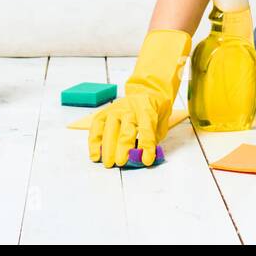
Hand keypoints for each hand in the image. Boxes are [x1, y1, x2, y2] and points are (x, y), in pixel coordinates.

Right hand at [86, 29, 189, 168]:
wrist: (147, 92)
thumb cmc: (154, 111)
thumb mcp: (161, 123)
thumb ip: (153, 139)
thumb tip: (144, 158)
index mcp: (147, 110)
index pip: (146, 130)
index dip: (146, 146)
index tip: (146, 160)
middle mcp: (130, 108)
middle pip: (125, 131)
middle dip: (123, 149)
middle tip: (121, 163)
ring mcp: (115, 109)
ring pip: (109, 130)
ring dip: (107, 148)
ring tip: (108, 163)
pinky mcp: (104, 112)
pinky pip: (96, 127)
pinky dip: (94, 142)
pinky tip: (95, 155)